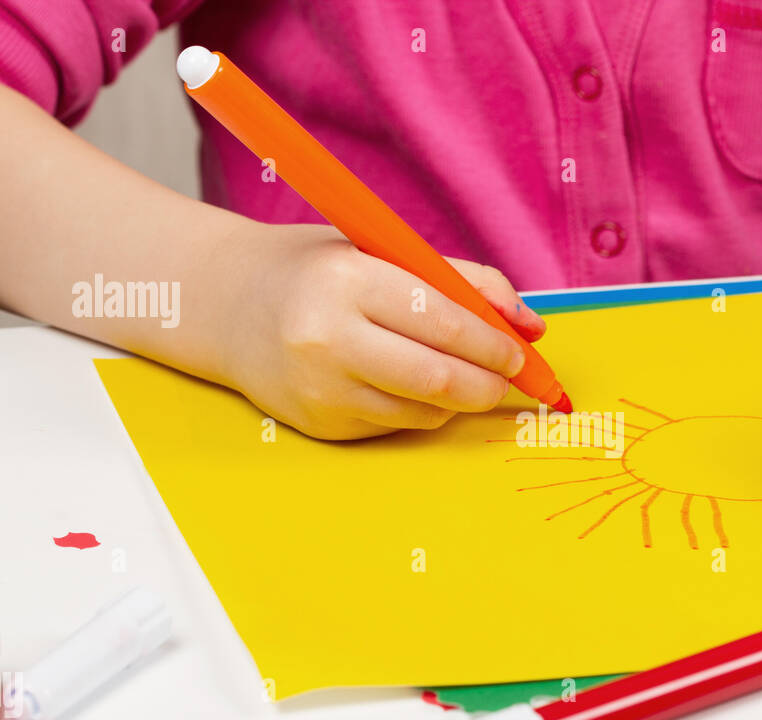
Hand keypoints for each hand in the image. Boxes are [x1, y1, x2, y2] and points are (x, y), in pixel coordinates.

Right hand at [218, 223, 545, 438]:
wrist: (230, 306)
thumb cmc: (320, 272)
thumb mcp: (386, 252)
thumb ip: (465, 282)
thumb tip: (532, 327)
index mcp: (349, 281)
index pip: (446, 324)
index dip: (495, 345)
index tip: (519, 352)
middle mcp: (328, 338)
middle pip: (440, 380)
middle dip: (490, 384)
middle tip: (507, 378)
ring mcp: (320, 389)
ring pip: (425, 412)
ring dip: (459, 400)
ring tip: (461, 376)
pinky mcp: (320, 424)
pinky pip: (396, 425)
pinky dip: (421, 410)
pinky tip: (409, 384)